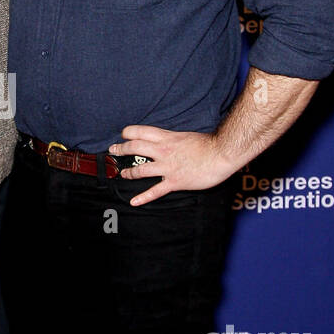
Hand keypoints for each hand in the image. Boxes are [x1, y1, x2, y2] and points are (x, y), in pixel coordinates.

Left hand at [110, 125, 234, 206]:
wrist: (221, 154)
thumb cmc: (208, 144)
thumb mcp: (186, 136)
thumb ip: (173, 139)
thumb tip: (168, 141)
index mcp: (167, 138)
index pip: (140, 132)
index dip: (128, 133)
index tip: (123, 135)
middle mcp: (163, 151)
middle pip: (135, 148)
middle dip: (121, 149)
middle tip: (113, 151)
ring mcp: (167, 167)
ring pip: (140, 170)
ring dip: (128, 172)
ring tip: (122, 173)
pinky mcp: (174, 181)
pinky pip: (155, 191)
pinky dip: (143, 197)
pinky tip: (133, 202)